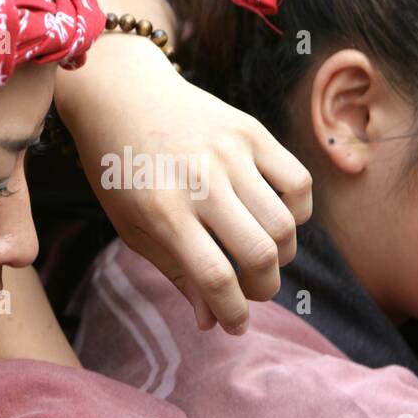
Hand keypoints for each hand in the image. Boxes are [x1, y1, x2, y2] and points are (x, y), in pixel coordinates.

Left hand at [59, 38, 311, 334]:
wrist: (120, 93)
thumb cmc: (119, 169)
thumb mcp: (132, 226)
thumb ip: (176, 272)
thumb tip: (213, 321)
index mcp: (164, 211)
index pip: (216, 278)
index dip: (234, 312)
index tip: (236, 324)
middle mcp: (200, 182)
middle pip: (260, 253)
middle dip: (264, 289)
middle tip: (254, 291)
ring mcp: (229, 153)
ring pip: (285, 223)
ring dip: (282, 255)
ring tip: (264, 258)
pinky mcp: (250, 131)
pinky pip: (297, 182)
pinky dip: (298, 212)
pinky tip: (278, 218)